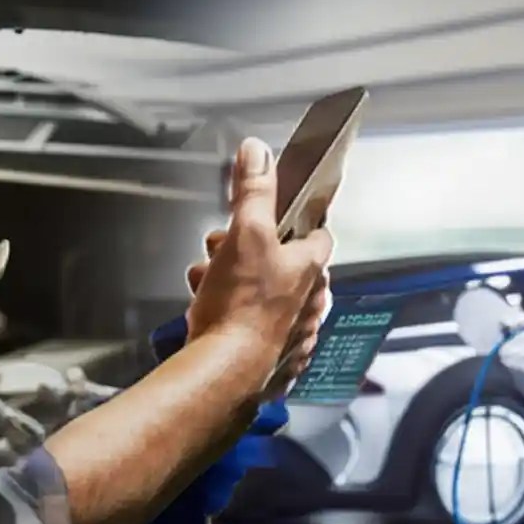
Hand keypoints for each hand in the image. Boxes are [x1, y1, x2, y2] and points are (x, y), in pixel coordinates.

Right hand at [185, 137, 332, 396]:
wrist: (225, 373)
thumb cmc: (240, 306)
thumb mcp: (244, 234)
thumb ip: (253, 191)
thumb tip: (258, 151)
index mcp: (312, 267)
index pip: (317, 232)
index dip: (293, 220)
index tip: (271, 215)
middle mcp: (310, 302)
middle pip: (282, 263)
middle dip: (247, 252)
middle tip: (220, 251)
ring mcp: (293, 334)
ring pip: (263, 295)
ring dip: (233, 283)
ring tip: (206, 284)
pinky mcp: (272, 359)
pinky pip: (253, 328)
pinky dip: (232, 317)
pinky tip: (209, 315)